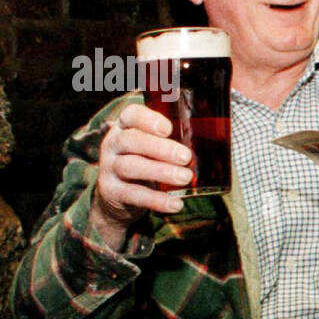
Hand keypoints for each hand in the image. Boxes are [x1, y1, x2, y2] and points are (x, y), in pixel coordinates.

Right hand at [90, 102, 192, 247]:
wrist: (116, 197)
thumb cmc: (143, 162)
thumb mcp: (151, 147)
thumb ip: (170, 141)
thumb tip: (209, 143)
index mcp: (124, 127)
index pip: (131, 115)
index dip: (148, 119)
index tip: (168, 129)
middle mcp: (112, 144)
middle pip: (131, 140)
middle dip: (160, 148)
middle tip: (185, 157)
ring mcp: (109, 168)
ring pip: (131, 166)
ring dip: (161, 172)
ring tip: (185, 177)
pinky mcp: (112, 191)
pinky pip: (134, 194)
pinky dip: (157, 200)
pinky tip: (176, 203)